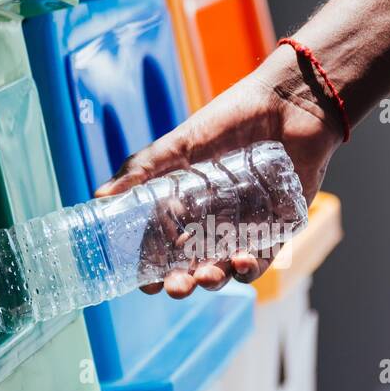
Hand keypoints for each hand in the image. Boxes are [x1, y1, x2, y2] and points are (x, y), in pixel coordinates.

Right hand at [95, 43, 343, 297]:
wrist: (290, 102)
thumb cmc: (233, 118)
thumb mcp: (181, 144)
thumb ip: (143, 169)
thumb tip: (100, 195)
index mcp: (185, 206)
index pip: (162, 248)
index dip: (152, 269)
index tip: (145, 284)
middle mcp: (213, 222)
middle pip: (192, 265)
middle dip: (182, 282)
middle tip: (176, 287)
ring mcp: (246, 228)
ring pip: (226, 268)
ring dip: (215, 280)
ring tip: (207, 276)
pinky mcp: (278, 228)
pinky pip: (264, 260)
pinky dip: (251, 268)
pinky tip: (242, 261)